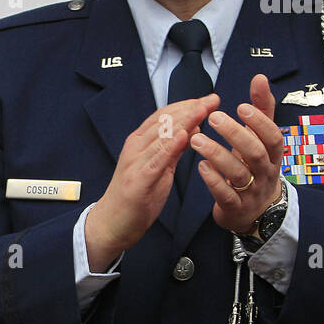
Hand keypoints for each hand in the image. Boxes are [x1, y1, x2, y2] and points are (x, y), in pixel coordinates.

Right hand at [87, 93, 220, 264]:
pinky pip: (155, 160)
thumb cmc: (135, 197)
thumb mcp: (159, 169)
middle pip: (164, 121)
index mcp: (139, 142)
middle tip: (212, 99)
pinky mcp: (137, 180)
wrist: (111, 224)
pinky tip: (184, 136)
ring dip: (183, 121)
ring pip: (160, 136)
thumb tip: (191, 129)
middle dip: (190, 108)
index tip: (208, 99)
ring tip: (202, 110)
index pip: (164, 116)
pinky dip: (170, 146)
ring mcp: (134, 162)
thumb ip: (173, 150)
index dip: (187, 105)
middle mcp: (135, 147)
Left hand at [189, 73, 285, 234]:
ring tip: (196, 139)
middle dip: (235, 135)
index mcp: (273, 155)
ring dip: (217, 154)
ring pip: (239, 174)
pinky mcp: (235, 207)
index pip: (274, 137)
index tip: (241, 106)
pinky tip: (200, 166)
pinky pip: (226, 195)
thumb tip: (260, 78)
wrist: (255, 211)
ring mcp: (251, 191)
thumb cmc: (255, 166)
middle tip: (213, 117)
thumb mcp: (261, 139)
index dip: (260, 123)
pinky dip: (213, 180)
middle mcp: (265, 173)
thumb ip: (261, 110)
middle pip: (256, 153)